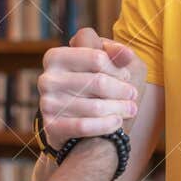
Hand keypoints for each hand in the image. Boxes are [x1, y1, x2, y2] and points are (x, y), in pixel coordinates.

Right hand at [38, 26, 144, 149]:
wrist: (76, 128)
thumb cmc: (93, 88)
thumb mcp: (105, 66)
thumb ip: (116, 55)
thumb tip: (126, 53)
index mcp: (56, 57)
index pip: (97, 57)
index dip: (117, 68)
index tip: (125, 75)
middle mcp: (47, 78)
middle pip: (99, 82)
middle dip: (122, 90)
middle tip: (132, 94)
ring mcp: (47, 103)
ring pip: (95, 106)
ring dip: (120, 108)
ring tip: (130, 109)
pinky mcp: (51, 126)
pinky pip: (85, 126)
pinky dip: (106, 125)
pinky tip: (117, 122)